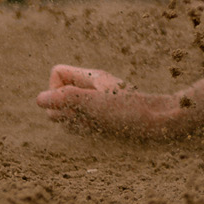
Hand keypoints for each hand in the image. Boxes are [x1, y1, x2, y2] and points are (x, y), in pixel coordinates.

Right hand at [35, 64, 185, 138]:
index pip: (57, 73)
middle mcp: (93, 86)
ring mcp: (98, 100)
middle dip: (64, 113)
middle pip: (58, 97)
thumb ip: (67, 99)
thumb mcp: (96, 104)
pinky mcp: (105, 116)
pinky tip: (103, 131)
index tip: (69, 101)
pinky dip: (88, 130)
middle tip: (88, 116)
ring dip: (76, 124)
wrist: (163, 122)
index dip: (54, 88)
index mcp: (91, 77)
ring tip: (98, 124)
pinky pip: (82, 124)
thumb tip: (40, 99)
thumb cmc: (132, 112)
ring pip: (68, 113)